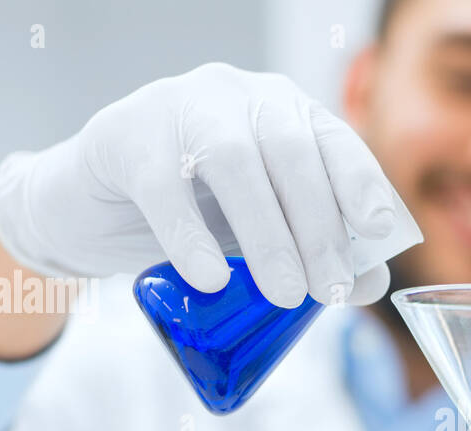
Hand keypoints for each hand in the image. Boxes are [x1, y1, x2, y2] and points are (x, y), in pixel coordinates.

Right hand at [0, 62, 399, 305]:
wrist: (90, 208)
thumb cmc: (192, 216)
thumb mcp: (259, 233)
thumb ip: (315, 251)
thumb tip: (371, 283)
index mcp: (281, 112)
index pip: (333, 139)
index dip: (359, 182)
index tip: (379, 229)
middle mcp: (237, 97)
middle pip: (290, 152)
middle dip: (318, 226)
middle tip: (329, 289)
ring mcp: (178, 107)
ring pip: (234, 163)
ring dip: (267, 234)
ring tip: (285, 294)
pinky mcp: (124, 137)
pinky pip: (164, 186)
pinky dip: (191, 237)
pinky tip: (211, 279)